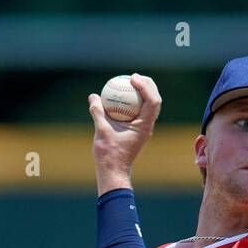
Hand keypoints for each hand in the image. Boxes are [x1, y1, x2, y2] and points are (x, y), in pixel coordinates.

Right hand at [88, 73, 161, 193]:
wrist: (113, 171)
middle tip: (133, 76)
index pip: (153, 101)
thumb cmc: (109, 154)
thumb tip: (93, 96)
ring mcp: (143, 129)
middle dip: (147, 85)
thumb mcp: (101, 130)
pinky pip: (138, 112)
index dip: (145, 86)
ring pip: (148, 106)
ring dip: (141, 92)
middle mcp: (147, 126)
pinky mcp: (137, 131)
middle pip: (154, 100)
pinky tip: (120, 97)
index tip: (132, 78)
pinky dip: (132, 102)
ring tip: (129, 82)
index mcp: (144, 126)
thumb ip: (98, 111)